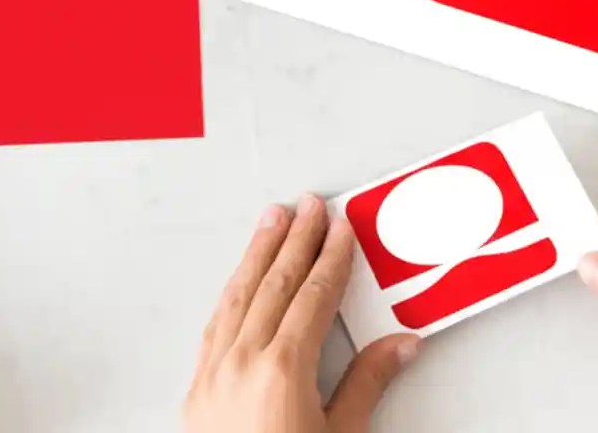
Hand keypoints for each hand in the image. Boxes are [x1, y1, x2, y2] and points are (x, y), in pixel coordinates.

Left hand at [185, 194, 421, 432]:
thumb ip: (368, 384)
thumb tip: (401, 344)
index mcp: (282, 369)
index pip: (313, 296)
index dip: (331, 257)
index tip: (341, 228)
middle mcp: (241, 362)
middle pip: (274, 284)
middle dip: (295, 239)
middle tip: (310, 205)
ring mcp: (213, 374)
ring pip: (237, 295)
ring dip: (258, 254)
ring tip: (271, 221)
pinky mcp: (196, 391)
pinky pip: (215, 323)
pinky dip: (232, 292)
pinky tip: (239, 281)